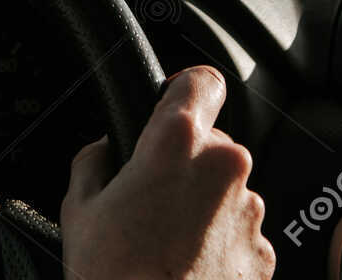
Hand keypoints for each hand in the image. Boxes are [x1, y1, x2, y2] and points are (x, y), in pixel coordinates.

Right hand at [61, 66, 273, 279]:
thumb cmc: (113, 278)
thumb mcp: (78, 208)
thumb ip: (96, 160)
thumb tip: (107, 152)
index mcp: (179, 141)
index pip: (202, 81)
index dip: (184, 91)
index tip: (171, 106)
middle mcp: (224, 167)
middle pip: (211, 143)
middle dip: (184, 164)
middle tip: (150, 201)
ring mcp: (249, 211)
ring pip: (226, 190)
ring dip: (202, 207)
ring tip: (164, 245)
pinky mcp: (262, 252)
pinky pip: (239, 232)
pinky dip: (218, 244)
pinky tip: (185, 268)